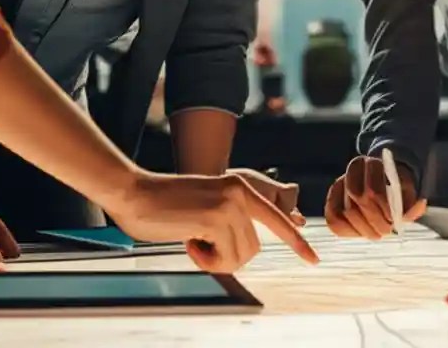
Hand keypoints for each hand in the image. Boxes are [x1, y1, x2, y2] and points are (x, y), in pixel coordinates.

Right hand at [107, 171, 318, 272]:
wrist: (134, 193)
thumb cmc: (163, 206)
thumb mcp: (206, 209)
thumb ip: (228, 222)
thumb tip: (246, 251)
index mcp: (241, 187)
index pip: (277, 218)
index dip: (297, 241)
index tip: (314, 258)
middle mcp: (241, 192)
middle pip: (253, 248)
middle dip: (227, 258)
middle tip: (200, 247)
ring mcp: (230, 204)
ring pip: (240, 255)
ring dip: (215, 260)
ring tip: (193, 241)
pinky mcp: (217, 218)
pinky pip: (224, 258)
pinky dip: (205, 260)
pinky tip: (188, 242)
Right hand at [324, 155, 426, 238]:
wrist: (381, 185)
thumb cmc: (395, 191)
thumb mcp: (407, 195)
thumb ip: (412, 203)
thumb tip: (421, 204)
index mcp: (372, 164)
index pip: (373, 189)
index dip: (383, 208)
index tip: (393, 219)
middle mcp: (352, 171)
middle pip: (358, 200)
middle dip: (374, 220)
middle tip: (386, 231)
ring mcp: (338, 185)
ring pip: (344, 213)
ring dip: (363, 229)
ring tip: (377, 233)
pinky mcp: (331, 201)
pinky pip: (333, 221)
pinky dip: (348, 232)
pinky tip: (361, 233)